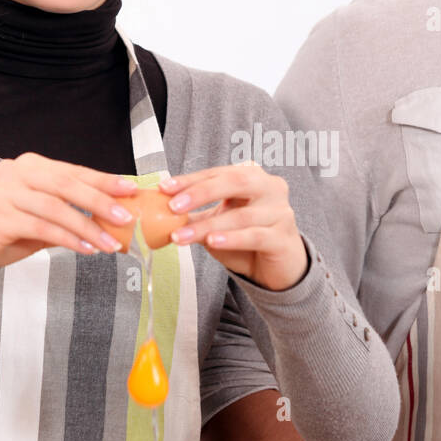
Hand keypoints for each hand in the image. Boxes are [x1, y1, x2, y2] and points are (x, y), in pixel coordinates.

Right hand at [0, 152, 143, 274]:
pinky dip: (67, 238)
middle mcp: (17, 173)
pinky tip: (85, 249)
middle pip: (67, 184)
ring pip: (56, 207)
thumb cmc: (2, 228)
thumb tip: (110, 221)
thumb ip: (68, 214)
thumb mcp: (38, 216)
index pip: (73, 171)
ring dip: (87, 227)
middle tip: (127, 216)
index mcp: (30, 166)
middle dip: (101, 200)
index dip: (103, 180)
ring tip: (110, 243)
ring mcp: (5, 193)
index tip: (131, 189)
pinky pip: (41, 228)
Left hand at [159, 161, 308, 290]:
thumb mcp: (217, 222)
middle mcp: (270, 188)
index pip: (219, 173)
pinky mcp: (282, 237)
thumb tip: (158, 210)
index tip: (165, 187)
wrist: (278, 268)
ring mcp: (280, 212)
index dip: (191, 179)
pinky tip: (212, 242)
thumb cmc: (247, 239)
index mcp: (253, 176)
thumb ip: (193, 214)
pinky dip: (231, 238)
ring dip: (207, 226)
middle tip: (174, 206)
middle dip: (202, 192)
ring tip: (181, 236)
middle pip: (236, 182)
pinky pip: (254, 236)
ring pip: (240, 215)